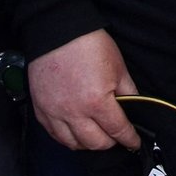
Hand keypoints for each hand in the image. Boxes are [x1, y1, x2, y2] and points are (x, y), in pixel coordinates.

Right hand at [27, 29, 142, 151]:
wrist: (57, 31)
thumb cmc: (89, 45)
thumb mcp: (118, 67)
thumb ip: (128, 92)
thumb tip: (134, 108)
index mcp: (97, 102)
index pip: (117, 130)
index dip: (129, 139)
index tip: (133, 143)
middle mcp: (74, 113)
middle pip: (95, 143)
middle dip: (110, 143)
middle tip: (115, 136)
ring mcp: (54, 113)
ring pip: (73, 144)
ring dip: (88, 143)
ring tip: (96, 136)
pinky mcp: (41, 110)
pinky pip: (54, 135)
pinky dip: (67, 138)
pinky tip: (74, 133)